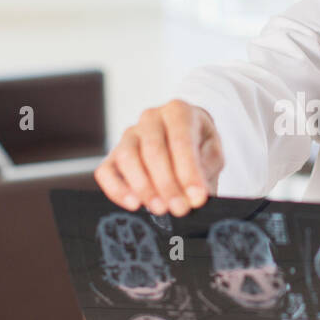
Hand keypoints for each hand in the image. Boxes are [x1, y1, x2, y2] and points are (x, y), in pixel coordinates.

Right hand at [95, 100, 223, 215]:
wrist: (186, 140)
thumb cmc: (200, 146)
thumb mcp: (213, 152)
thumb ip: (207, 167)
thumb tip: (196, 192)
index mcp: (178, 111)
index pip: (181, 140)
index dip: (189, 171)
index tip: (197, 197)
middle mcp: (150, 118)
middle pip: (153, 150)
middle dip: (167, 184)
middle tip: (180, 208)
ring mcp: (129, 135)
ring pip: (128, 158)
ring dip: (144, 187)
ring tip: (160, 209)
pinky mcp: (113, 155)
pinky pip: (105, 171)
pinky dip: (116, 189)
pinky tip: (134, 204)